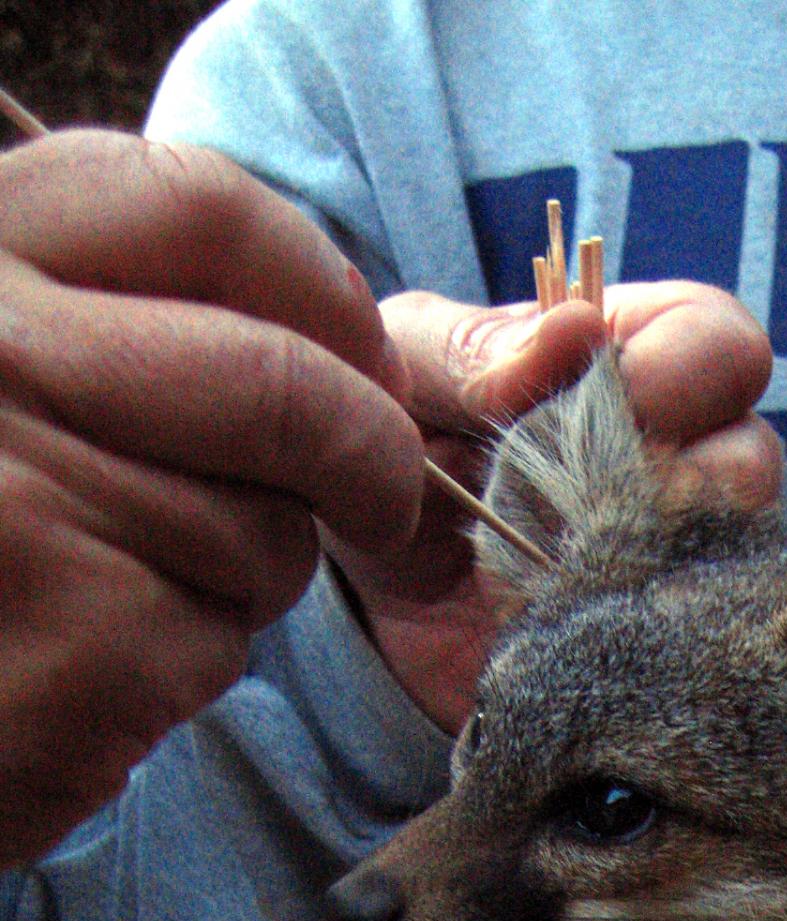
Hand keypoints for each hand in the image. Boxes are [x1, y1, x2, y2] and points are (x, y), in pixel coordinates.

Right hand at [0, 129, 425, 862]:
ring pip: (263, 536)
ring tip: (104, 594)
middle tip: (354, 512)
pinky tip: (70, 667)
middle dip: (351, 471)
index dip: (322, 306)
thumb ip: (192, 330)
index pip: (215, 215)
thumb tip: (564, 347)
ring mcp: (25, 483)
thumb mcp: (36, 371)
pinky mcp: (75, 624)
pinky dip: (168, 670)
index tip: (352, 370)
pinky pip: (210, 639)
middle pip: (281, 390)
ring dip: (230, 584)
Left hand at [326, 282, 782, 732]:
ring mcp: (678, 560)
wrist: (366, 600)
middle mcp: (681, 459)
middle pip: (755, 456)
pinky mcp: (658, 650)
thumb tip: (574, 332)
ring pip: (735, 559)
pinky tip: (565, 630)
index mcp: (630, 363)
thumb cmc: (389, 455)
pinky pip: (696, 649)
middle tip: (585, 504)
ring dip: (649, 565)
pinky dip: (635, 641)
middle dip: (681, 477)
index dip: (680, 370)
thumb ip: (469, 349)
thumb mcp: (399, 375)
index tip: (607, 400)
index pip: (720, 345)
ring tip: (560, 572)